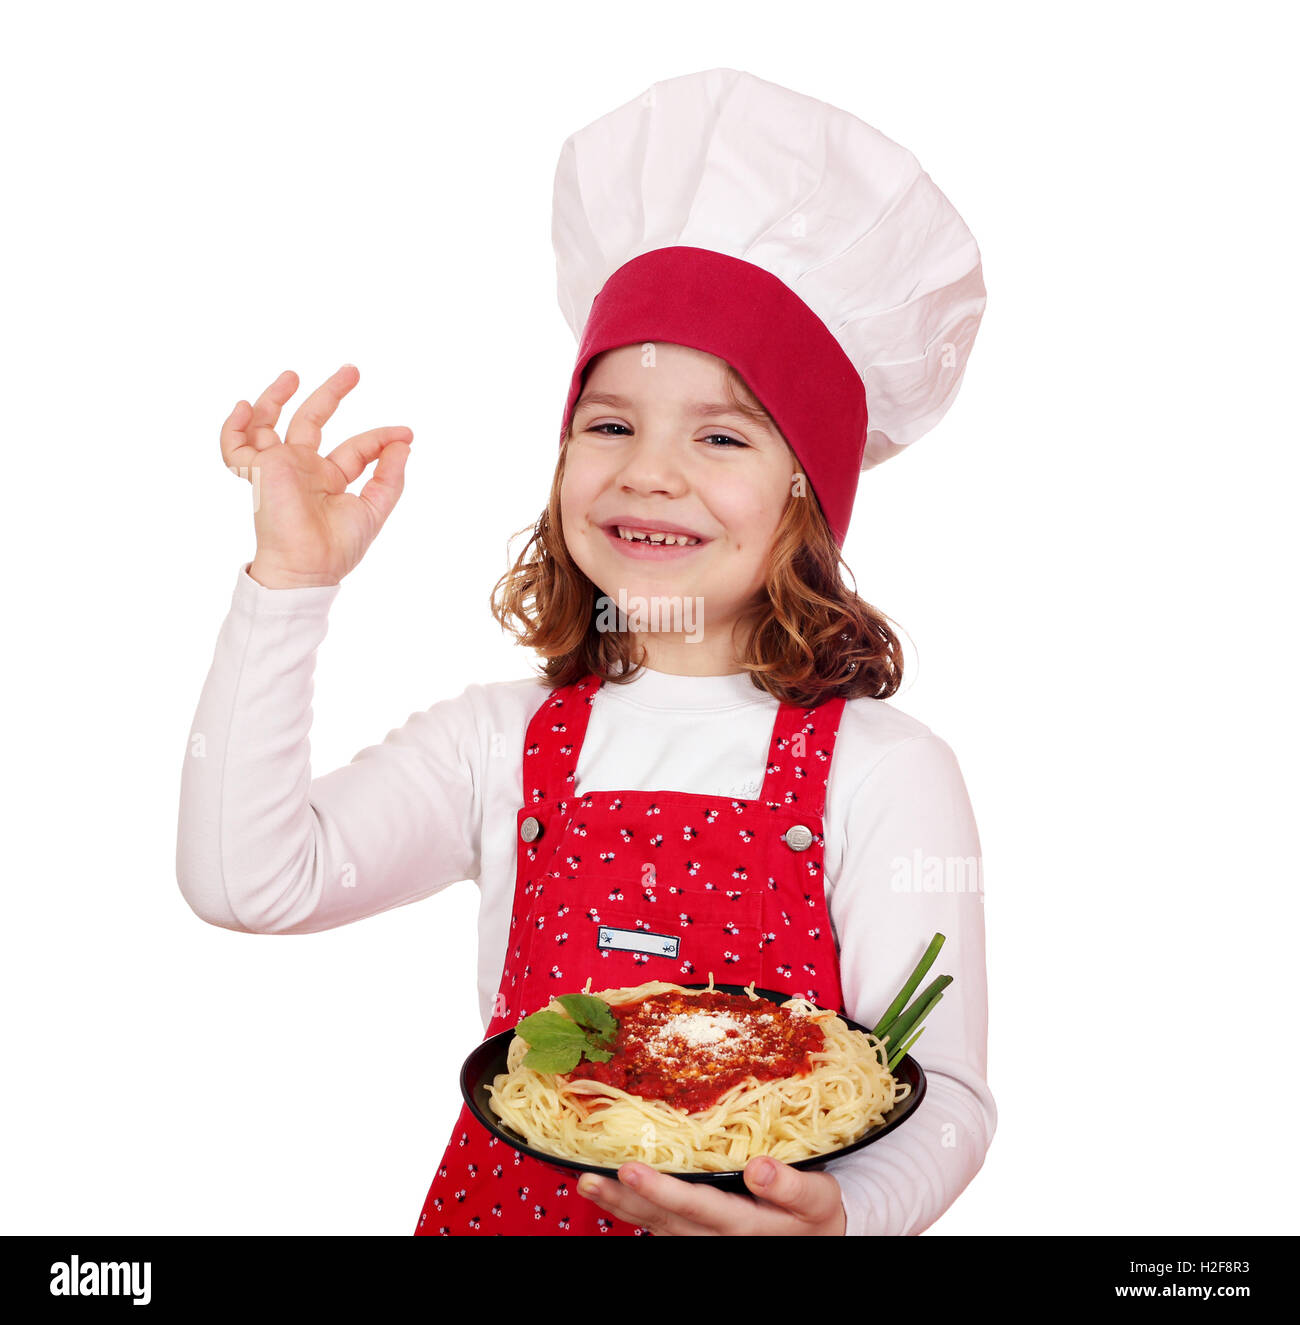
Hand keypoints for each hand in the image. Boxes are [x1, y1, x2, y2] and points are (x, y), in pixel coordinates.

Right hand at [221, 365, 412, 587]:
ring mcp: (278, 468)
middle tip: (352, 371)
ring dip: (276, 397)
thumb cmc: (338, 547)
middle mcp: (303, 469)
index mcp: (330, 479)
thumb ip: (390, 476)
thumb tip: (405, 442)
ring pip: (269, 424)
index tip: (405, 433)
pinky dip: (234, 427)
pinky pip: (234, 447)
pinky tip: (245, 407)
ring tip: (294, 375)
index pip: (355, 448)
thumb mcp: (374, 507)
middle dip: (331, 394)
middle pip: (312, 421)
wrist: (307, 567)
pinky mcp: (257, 472)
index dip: (379, 439)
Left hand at [577, 1157, 846, 1235]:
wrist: (819, 1242)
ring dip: (618, 1206)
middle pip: (664, 1220)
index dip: (662, 1190)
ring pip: (654, 1227)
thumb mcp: (817, 1199)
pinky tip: (609, 1191)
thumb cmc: (816, 1216)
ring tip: (586, 1181)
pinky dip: (630, 1211)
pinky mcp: (695, 1239)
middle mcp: (717, 1241)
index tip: (631, 1169)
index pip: (697, 1207)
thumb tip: (758, 1166)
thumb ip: (790, 1186)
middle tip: (589, 1176)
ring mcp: (703, 1244)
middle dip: (625, 1198)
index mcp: (745, 1227)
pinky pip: (657, 1228)